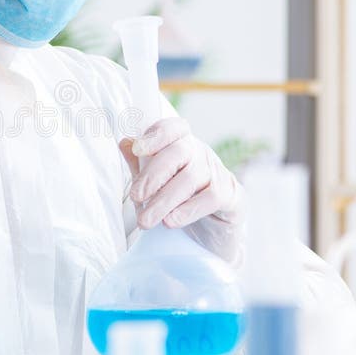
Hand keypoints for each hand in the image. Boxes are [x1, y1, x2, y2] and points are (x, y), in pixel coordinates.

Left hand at [120, 117, 244, 263]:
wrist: (212, 226)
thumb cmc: (178, 196)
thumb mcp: (154, 180)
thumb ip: (140, 163)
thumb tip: (125, 143)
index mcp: (181, 143)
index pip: (173, 128)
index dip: (156, 135)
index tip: (137, 149)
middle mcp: (200, 153)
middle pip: (178, 152)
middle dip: (153, 175)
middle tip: (136, 196)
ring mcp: (217, 172)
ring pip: (190, 178)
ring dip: (164, 200)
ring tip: (146, 220)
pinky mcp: (230, 195)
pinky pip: (210, 197)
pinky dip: (188, 210)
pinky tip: (171, 221)